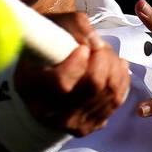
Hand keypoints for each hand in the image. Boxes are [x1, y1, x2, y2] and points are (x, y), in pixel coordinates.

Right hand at [13, 10, 130, 136]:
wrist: (42, 84)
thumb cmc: (46, 50)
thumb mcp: (50, 29)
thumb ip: (73, 25)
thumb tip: (96, 42)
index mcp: (29, 87)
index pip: (61, 82)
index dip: (79, 63)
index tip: (83, 48)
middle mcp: (48, 113)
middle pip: (92, 86)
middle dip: (104, 60)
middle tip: (100, 47)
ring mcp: (71, 124)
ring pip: (109, 92)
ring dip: (115, 67)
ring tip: (107, 55)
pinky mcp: (89, 126)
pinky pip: (116, 101)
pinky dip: (121, 80)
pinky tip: (116, 67)